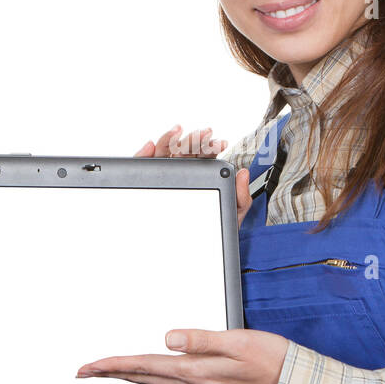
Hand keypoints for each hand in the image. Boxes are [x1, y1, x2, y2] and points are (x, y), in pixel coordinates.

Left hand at [76, 327, 288, 383]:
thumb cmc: (271, 360)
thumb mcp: (237, 341)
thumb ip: (201, 340)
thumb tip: (169, 338)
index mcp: (195, 372)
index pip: (144, 366)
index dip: (114, 365)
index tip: (90, 366)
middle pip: (141, 378)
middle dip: (110, 373)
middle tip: (85, 371)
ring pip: (152, 383)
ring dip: (126, 376)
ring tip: (106, 371)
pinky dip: (147, 378)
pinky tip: (145, 375)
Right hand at [134, 124, 251, 222]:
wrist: (193, 252)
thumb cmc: (210, 230)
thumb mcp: (231, 215)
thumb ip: (241, 197)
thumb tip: (244, 173)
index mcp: (199, 175)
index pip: (203, 156)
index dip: (211, 146)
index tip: (220, 143)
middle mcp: (180, 173)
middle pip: (183, 151)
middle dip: (194, 140)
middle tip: (204, 136)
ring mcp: (161, 177)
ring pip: (162, 154)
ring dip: (170, 139)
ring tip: (178, 132)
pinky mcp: (144, 184)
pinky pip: (141, 167)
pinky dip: (143, 153)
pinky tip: (151, 145)